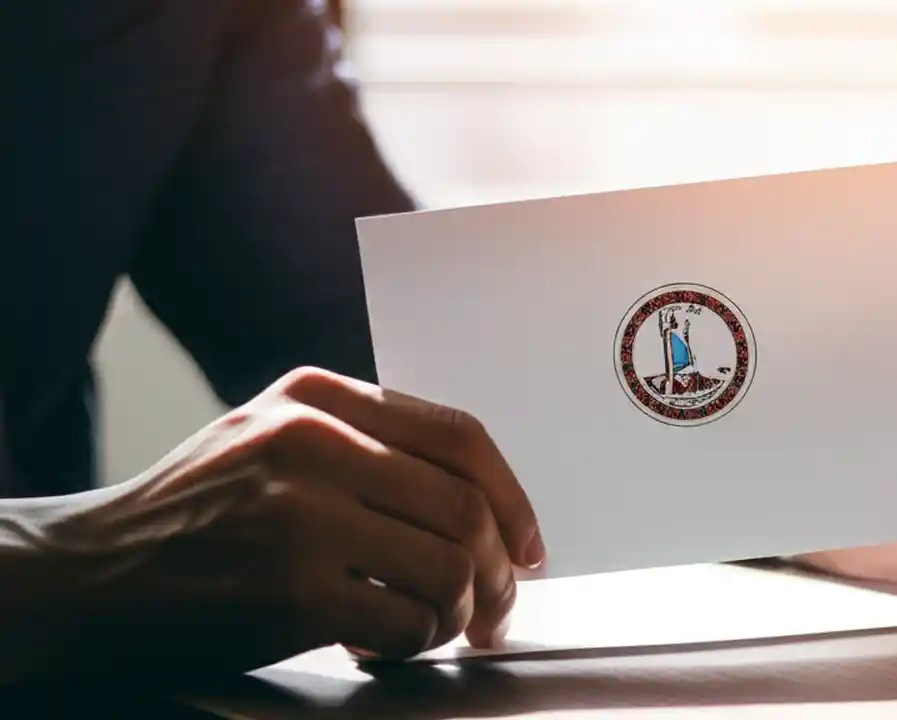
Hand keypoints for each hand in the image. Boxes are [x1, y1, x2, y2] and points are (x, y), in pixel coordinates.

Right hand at [0, 367, 541, 681]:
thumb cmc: (194, 513)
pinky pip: (405, 623)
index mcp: (318, 395)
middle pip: (466, 507)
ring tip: (432, 628)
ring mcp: (298, 514)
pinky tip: (382, 645)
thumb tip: (483, 502)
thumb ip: (365, 445)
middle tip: (496, 611)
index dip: (514, 499)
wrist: (86, 574)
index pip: (460, 438)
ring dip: (458, 614)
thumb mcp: (271, 438)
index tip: (528, 547)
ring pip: (448, 567)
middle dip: (500, 572)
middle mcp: (312, 441)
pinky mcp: (286, 588)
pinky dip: (413, 645)